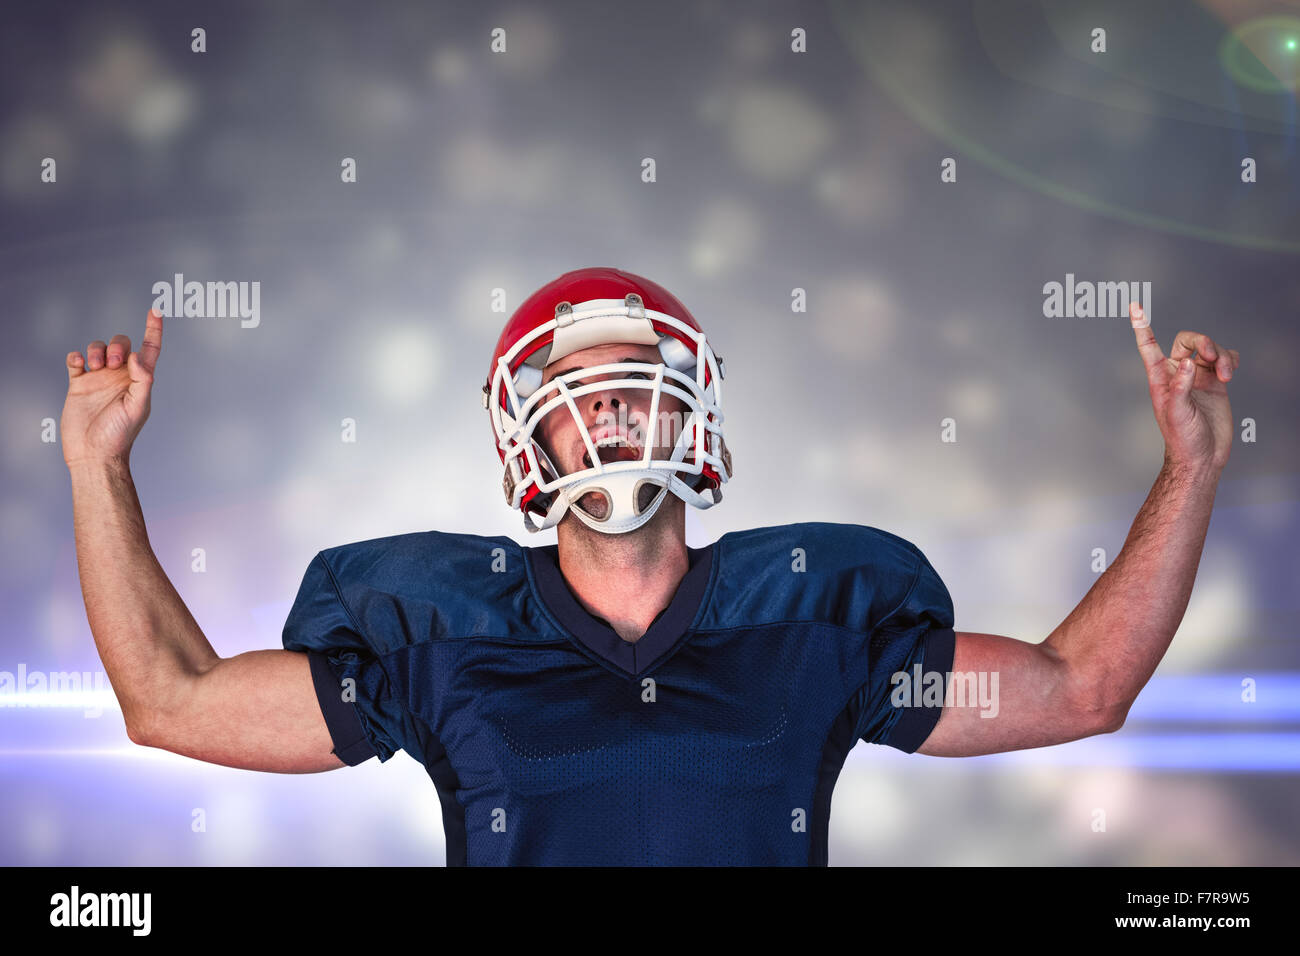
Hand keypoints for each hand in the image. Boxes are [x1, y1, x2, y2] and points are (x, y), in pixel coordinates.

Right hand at [62, 309, 163, 467]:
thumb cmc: (120, 434)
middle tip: (112, 363)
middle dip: (116, 345)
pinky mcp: (78, 384)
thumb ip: (143, 380)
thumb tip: (137, 356)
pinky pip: (76, 360)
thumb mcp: (138, 407)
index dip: (153, 330)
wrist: (93, 453)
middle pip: (120, 343)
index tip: (155, 311)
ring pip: (97, 348)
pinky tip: (78, 364)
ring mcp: (98, 379)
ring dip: (96, 349)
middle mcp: (120, 376)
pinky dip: (76, 356)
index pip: (149, 349)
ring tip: (96, 367)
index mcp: (139, 380)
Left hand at [1130, 302, 1237, 471]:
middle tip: (1210, 357)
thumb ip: (1181, 387)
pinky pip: (1224, 358)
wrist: (1203, 456)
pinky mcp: (1216, 382)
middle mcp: (1178, 373)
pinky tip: (1230, 372)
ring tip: (1226, 375)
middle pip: (1188, 339)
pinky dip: (1230, 359)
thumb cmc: (1183, 439)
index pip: (1149, 346)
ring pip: (1209, 348)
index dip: (1142, 326)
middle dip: (1202, 341)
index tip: (1134, 306)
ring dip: (1221, 354)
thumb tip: (1189, 363)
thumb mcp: (1177, 413)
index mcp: (1160, 378)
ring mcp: (1198, 376)